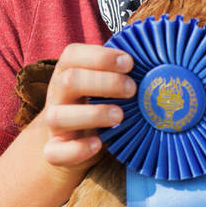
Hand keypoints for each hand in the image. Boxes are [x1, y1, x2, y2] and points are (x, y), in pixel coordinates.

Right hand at [41, 43, 134, 170]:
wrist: (70, 141)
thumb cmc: (96, 103)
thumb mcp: (103, 84)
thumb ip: (119, 74)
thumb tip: (153, 64)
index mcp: (67, 72)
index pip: (73, 54)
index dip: (101, 57)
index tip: (129, 63)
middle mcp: (57, 95)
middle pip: (69, 81)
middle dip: (104, 82)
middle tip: (132, 90)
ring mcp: (52, 124)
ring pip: (59, 116)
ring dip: (92, 114)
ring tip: (119, 116)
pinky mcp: (54, 150)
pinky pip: (56, 152)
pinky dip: (77, 149)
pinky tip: (98, 144)